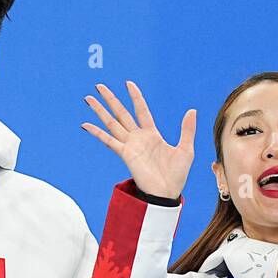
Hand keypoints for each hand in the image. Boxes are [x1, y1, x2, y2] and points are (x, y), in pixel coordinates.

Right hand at [82, 80, 194, 199]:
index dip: (135, 96)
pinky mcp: (125, 154)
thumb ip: (187, 130)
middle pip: (121, 113)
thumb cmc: (177, 175)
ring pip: (112, 123)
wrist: (167, 193)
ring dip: (100, 111)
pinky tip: (85, 124)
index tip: (128, 83)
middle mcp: (138, 138)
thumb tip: (192, 110)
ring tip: (89, 98)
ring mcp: (130, 145)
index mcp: (152, 134)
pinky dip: (97, 132)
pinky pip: (108, 141)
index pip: (141, 110)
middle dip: (111, 99)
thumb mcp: (186, 149)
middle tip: (100, 86)